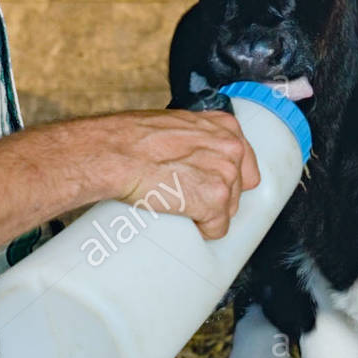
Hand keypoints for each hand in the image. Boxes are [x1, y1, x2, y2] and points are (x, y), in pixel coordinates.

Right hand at [106, 109, 260, 239]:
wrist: (114, 154)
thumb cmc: (132, 139)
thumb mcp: (175, 125)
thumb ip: (196, 138)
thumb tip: (194, 155)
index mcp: (225, 127)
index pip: (244, 164)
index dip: (225, 179)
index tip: (210, 185)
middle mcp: (231, 148)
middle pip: (236, 189)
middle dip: (214, 198)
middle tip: (186, 195)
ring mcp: (225, 174)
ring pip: (227, 210)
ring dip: (206, 214)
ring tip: (179, 205)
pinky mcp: (214, 200)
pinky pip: (217, 229)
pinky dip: (202, 231)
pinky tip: (184, 220)